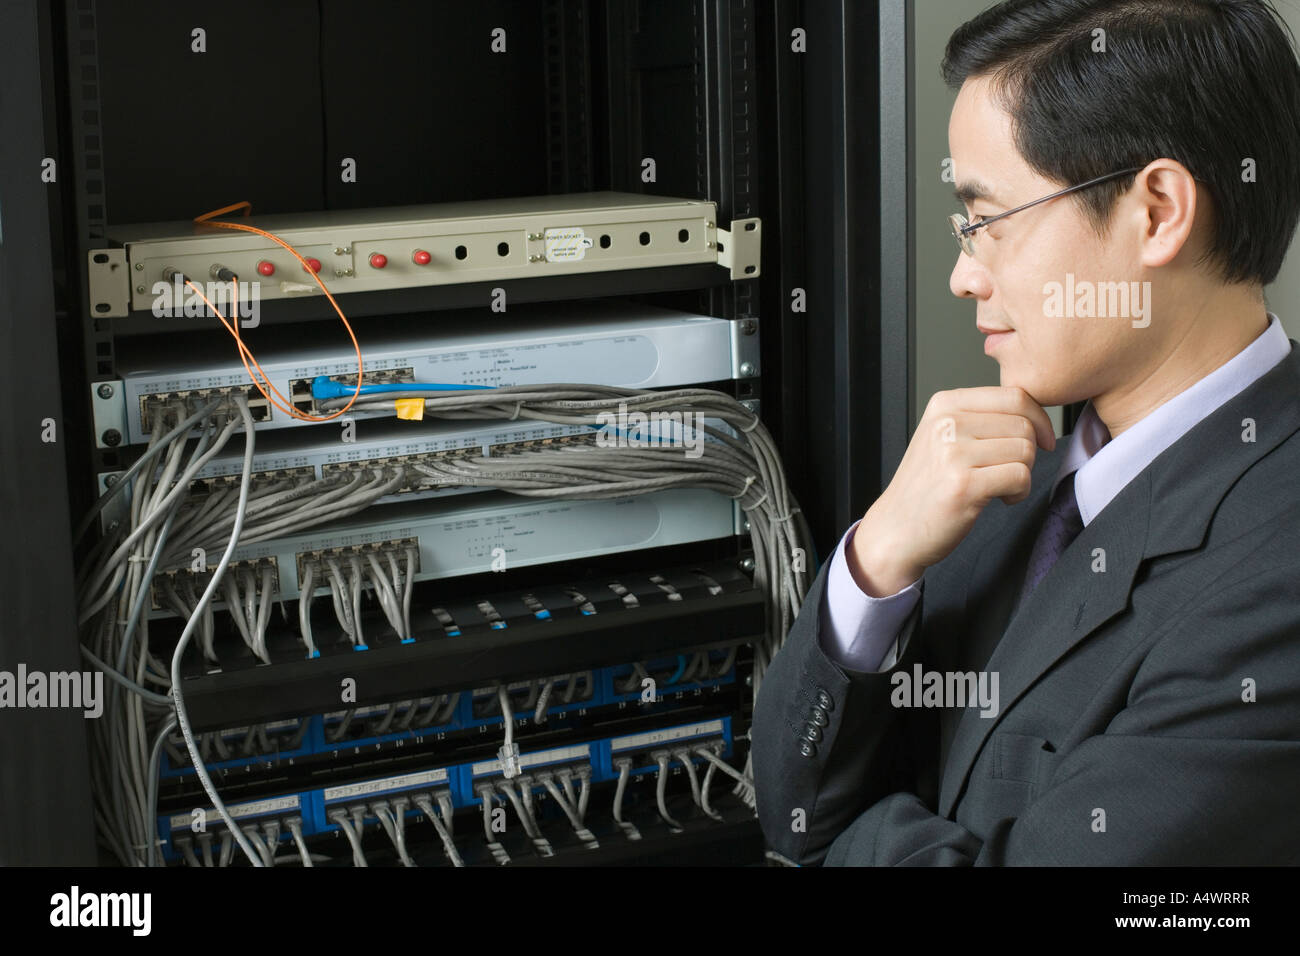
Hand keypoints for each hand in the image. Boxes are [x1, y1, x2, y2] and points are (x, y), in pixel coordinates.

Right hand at [848, 387, 1055, 595]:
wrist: (896, 529)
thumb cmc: (927, 486)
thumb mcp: (944, 437)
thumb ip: (981, 418)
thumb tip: (1036, 414)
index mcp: (944, 404)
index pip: (1014, 395)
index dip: (1039, 419)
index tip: (1042, 440)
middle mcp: (947, 423)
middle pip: (1023, 424)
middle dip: (1029, 452)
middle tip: (1009, 472)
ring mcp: (953, 453)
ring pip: (1025, 451)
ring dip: (1024, 474)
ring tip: (1001, 487)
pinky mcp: (964, 485)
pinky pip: (1020, 477)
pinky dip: (1019, 492)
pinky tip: (1001, 499)